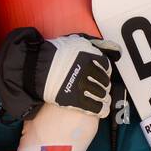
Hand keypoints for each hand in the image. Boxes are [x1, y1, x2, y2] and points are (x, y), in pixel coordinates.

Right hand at [0, 27, 120, 118]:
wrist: (36, 69)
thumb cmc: (55, 54)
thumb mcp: (76, 42)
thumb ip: (96, 45)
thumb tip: (114, 48)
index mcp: (91, 56)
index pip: (106, 67)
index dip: (103, 72)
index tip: (100, 74)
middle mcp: (90, 71)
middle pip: (104, 82)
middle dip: (102, 85)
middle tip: (97, 86)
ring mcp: (85, 86)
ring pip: (102, 95)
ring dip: (102, 98)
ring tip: (97, 98)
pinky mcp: (78, 101)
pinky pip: (97, 108)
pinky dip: (100, 109)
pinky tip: (99, 109)